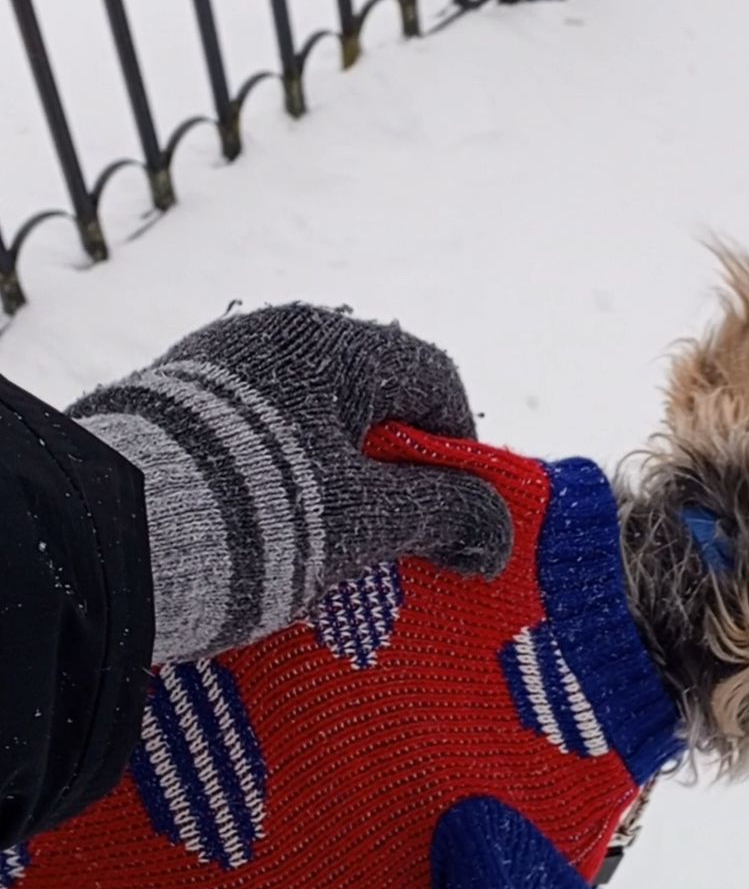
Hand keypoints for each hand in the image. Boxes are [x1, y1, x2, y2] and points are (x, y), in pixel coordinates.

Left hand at [71, 304, 511, 663]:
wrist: (111, 535)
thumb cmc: (259, 516)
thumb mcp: (363, 520)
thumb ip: (440, 515)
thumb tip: (497, 531)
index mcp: (329, 344)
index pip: (429, 377)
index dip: (458, 446)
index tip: (455, 511)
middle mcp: (269, 336)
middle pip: (363, 399)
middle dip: (389, 471)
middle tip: (392, 540)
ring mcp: (212, 370)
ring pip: (303, 422)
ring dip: (328, 482)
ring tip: (321, 551)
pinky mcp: (170, 409)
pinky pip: (248, 441)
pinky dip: (270, 484)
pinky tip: (259, 536)